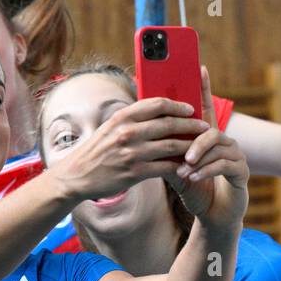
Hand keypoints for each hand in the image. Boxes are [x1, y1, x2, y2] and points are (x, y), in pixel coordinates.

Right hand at [50, 97, 208, 202]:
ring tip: (200, 146)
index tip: (190, 107)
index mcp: (122, 117)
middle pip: (169, 124)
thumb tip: (157, 111)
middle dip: (190, 124)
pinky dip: (178, 166)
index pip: (157, 104)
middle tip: (204, 126)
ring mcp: (132, 153)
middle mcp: (128, 132)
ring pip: (171, 145)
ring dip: (190, 145)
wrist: (76, 176)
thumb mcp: (109, 128)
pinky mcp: (135, 172)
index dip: (178, 105)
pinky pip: (165, 167)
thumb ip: (131, 119)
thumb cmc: (95, 151)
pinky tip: (186, 166)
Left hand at [172, 66, 248, 226]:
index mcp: (207, 139)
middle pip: (209, 129)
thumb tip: (145, 141)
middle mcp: (224, 142)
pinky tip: (192, 177)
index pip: (204, 108)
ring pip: (217, 146)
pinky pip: (224, 164)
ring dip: (197, 158)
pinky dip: (205, 170)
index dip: (204, 87)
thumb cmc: (195, 189)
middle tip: (179, 154)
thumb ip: (165, 156)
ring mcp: (235, 156)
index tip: (200, 67)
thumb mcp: (176, 172)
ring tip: (183, 170)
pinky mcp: (241, 172)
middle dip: (192, 140)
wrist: (213, 215)